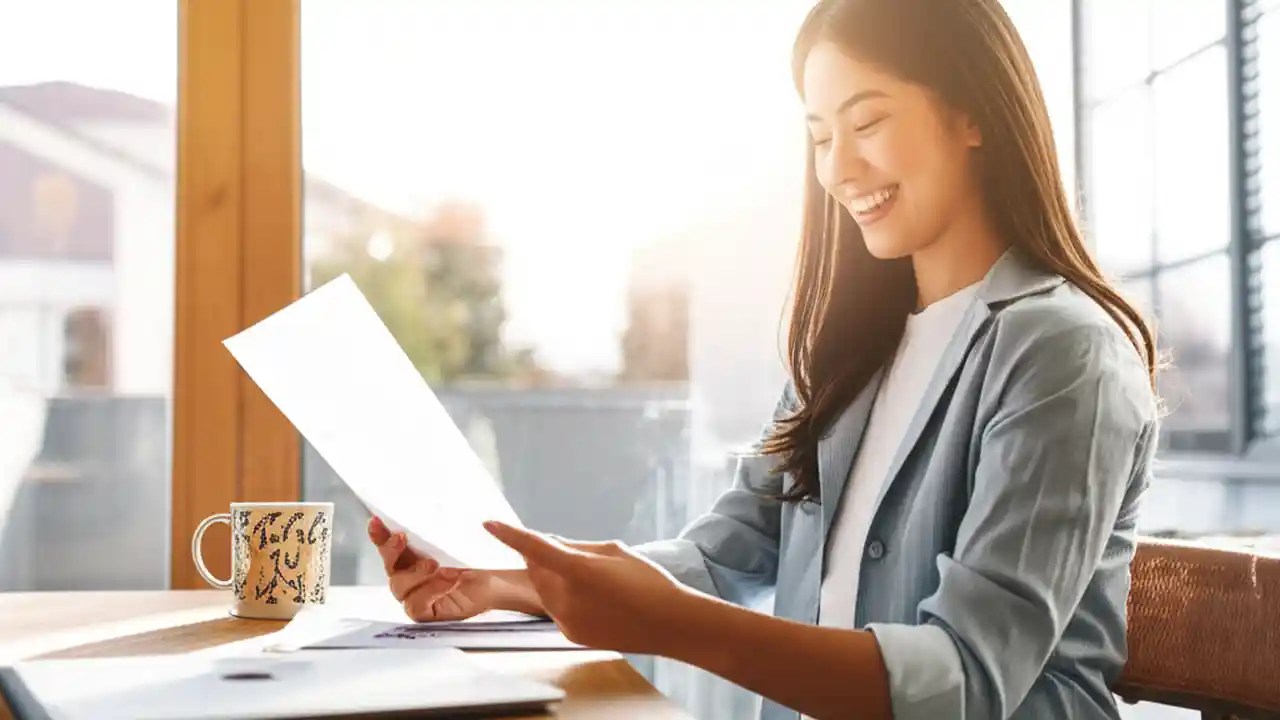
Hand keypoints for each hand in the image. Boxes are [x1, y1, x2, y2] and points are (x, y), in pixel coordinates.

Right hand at [368, 516, 542, 620]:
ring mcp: (427, 595)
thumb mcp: (511, 542)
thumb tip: (487, 522)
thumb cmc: (511, 567)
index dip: (382, 535)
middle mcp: (423, 574)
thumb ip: (504, 532)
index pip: (397, 545)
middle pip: (391, 566)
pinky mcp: (434, 613)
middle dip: (390, 551)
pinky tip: (448, 582)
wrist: (526, 593)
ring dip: (414, 574)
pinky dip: (428, 593)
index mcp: (430, 552)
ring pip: (399, 587)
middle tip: (402, 537)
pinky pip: (416, 607)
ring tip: (436, 564)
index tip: (377, 521)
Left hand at [483, 520, 695, 655]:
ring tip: (592, 580)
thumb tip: (549, 543)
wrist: (669, 625)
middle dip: (543, 557)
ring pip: (544, 589)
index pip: (535, 548)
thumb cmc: (648, 582)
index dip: (510, 534)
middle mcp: (566, 598)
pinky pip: (555, 607)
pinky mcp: (570, 634)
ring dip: (553, 578)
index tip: (488, 523)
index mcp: (578, 571)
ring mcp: (566, 620)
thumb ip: (576, 546)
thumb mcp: (614, 552)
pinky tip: (595, 599)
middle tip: (575, 554)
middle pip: (537, 569)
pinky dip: (563, 596)